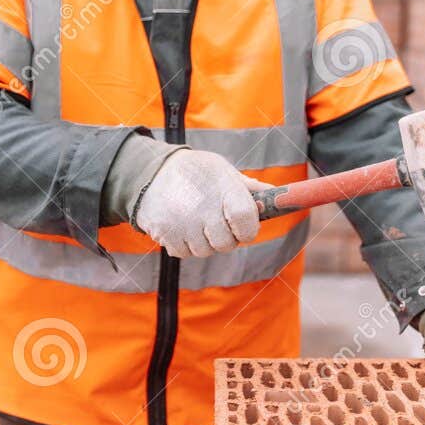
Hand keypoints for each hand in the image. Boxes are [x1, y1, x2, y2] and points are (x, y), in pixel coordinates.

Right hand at [133, 149, 263, 258]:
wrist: (149, 172)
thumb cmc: (194, 172)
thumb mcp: (221, 171)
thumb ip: (247, 187)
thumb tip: (275, 194)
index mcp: (223, 189)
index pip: (246, 221)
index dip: (247, 229)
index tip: (242, 225)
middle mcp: (203, 208)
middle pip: (226, 244)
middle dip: (225, 237)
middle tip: (217, 222)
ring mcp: (182, 223)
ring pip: (205, 251)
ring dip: (204, 242)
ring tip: (196, 220)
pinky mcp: (165, 234)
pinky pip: (184, 253)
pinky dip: (185, 244)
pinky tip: (181, 225)